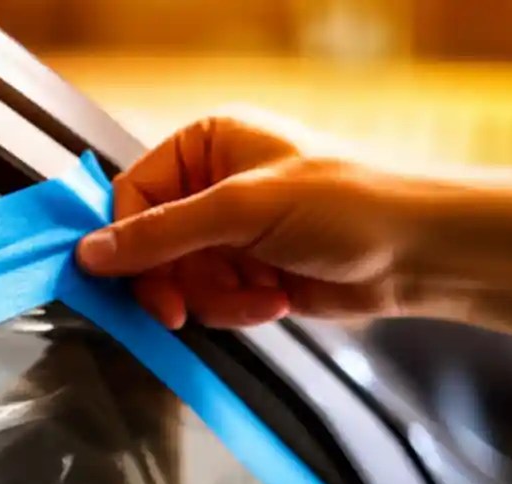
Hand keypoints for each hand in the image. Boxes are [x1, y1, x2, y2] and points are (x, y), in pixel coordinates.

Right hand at [76, 113, 421, 328]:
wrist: (422, 253)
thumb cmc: (348, 205)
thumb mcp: (242, 210)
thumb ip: (160, 234)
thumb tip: (89, 253)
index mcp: (208, 145)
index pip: (133, 196)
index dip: (125, 242)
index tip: (123, 280)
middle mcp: (215, 185)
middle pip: (152, 246)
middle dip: (173, 281)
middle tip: (179, 310)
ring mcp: (233, 232)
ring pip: (180, 281)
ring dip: (215, 299)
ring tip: (262, 294)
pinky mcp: (251, 273)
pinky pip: (213, 301)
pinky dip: (239, 309)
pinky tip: (277, 299)